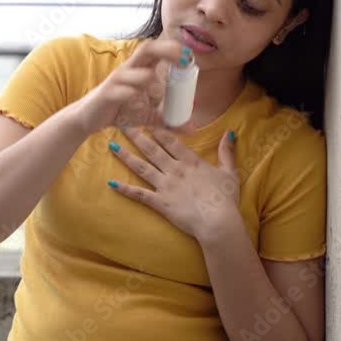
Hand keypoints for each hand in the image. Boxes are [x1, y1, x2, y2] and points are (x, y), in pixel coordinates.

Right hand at [69, 38, 186, 134]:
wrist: (88, 119)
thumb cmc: (120, 110)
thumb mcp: (147, 115)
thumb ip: (168, 120)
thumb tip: (191, 128)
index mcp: (140, 69)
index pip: (157, 50)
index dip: (174, 49)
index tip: (190, 57)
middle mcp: (129, 69)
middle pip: (147, 49)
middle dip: (167, 51)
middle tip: (183, 61)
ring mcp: (117, 80)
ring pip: (139, 73)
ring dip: (154, 83)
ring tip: (157, 97)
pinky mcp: (108, 94)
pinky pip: (125, 92)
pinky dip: (136, 99)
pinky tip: (139, 108)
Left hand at [108, 125, 241, 241]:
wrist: (218, 222)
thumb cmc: (225, 199)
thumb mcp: (229, 172)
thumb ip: (226, 152)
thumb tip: (229, 133)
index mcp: (190, 162)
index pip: (170, 140)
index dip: (156, 128)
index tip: (145, 118)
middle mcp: (174, 170)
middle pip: (152, 149)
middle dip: (136, 135)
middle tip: (122, 123)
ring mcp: (165, 186)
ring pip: (142, 167)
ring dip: (126, 156)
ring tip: (112, 145)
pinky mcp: (159, 203)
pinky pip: (139, 194)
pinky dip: (125, 189)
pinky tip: (111, 183)